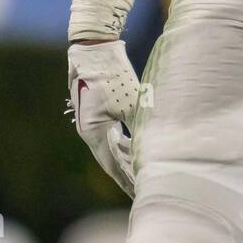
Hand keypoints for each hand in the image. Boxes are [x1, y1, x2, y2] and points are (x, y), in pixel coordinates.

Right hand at [66, 40, 138, 196]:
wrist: (93, 47)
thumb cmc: (112, 74)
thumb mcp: (131, 103)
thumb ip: (141, 128)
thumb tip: (154, 148)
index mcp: (93, 133)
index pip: (113, 166)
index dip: (126, 181)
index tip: (138, 194)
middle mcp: (88, 130)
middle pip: (111, 159)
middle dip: (127, 173)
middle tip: (143, 188)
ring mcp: (91, 120)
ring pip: (110, 146)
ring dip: (126, 158)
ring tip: (142, 172)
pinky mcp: (96, 110)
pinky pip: (110, 133)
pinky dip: (122, 142)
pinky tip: (134, 146)